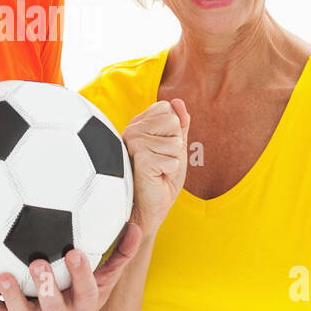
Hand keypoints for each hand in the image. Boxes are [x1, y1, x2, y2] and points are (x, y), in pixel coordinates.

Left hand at [0, 222, 144, 310]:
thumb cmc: (88, 286)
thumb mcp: (107, 274)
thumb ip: (121, 252)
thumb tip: (137, 225)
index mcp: (85, 304)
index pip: (88, 292)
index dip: (82, 275)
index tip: (76, 251)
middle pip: (54, 307)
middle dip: (46, 288)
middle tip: (38, 263)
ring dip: (12, 296)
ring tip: (1, 276)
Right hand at [122, 99, 190, 238]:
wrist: (147, 209)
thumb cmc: (159, 179)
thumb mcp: (174, 149)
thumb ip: (179, 125)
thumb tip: (179, 102)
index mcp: (138, 124)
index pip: (168, 110)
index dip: (174, 132)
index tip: (161, 150)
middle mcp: (132, 130)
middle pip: (172, 121)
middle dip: (175, 146)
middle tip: (160, 162)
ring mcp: (133, 142)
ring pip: (175, 141)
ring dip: (173, 160)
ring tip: (157, 171)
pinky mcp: (139, 158)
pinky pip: (173, 159)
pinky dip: (170, 172)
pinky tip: (155, 178)